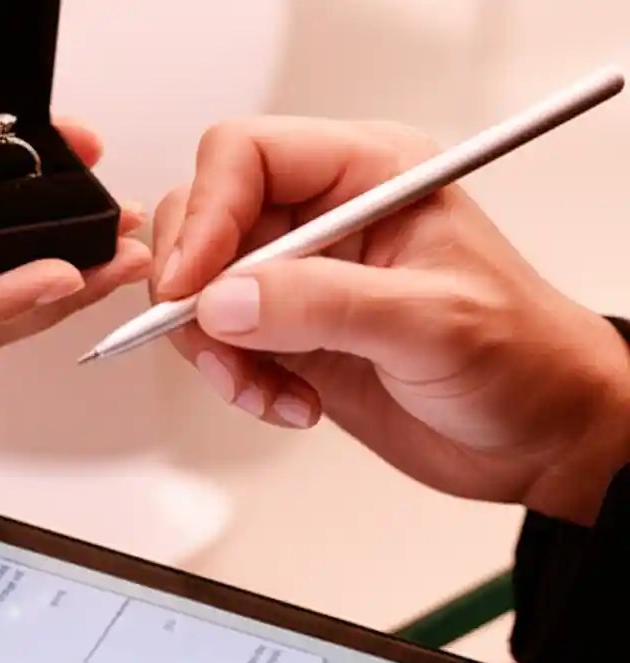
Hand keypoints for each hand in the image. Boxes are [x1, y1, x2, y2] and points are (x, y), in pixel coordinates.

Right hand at [153, 117, 629, 523]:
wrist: (540, 437)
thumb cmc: (524, 358)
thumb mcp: (432, 323)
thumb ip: (323, 305)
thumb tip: (223, 301)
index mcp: (366, 173)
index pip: (246, 154)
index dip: (207, 211)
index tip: (192, 282)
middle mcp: (323, 216)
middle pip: (204, 217)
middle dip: (196, 288)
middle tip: (217, 340)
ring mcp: (300, 276)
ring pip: (199, 287)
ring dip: (215, 348)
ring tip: (265, 386)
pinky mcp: (286, 331)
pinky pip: (218, 343)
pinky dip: (236, 380)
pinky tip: (290, 401)